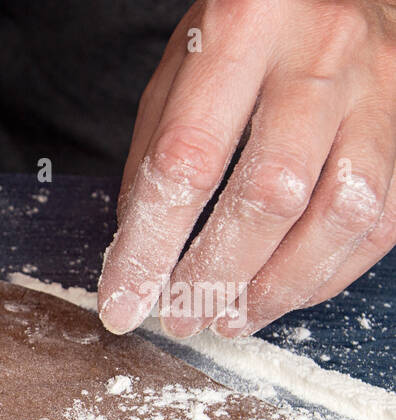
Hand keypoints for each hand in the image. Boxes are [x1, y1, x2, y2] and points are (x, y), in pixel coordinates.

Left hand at [99, 0, 395, 336]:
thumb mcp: (181, 69)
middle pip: (271, 193)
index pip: (186, 162)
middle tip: (183, 315)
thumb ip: (158, 154)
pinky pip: (381, 220)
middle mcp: (322, 53)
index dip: (150, 247)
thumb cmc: (247, 31)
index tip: (125, 301)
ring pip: (341, 213)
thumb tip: (138, 257)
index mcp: (243, 28)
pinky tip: (283, 291)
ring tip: (232, 316)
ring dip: (279, 285)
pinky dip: (327, 272)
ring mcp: (380, 87)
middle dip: (217, 275)